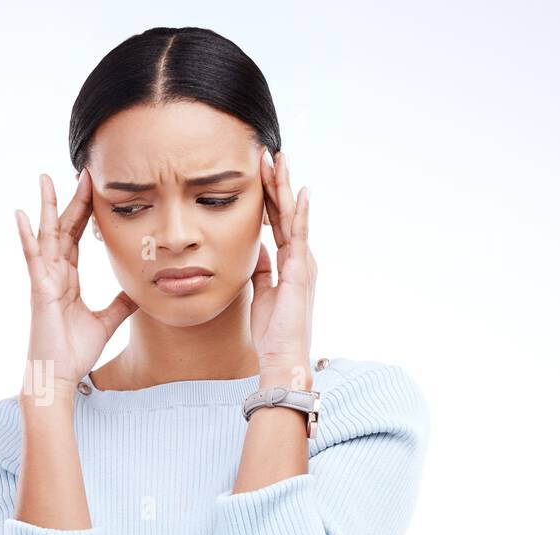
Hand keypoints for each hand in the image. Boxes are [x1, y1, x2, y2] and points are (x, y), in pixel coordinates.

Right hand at [14, 170, 136, 402]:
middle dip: (72, 199)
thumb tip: (138, 292)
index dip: (84, 211)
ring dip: (47, 206)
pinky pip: (33, 258)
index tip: (93, 187)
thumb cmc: (74, 353)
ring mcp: (44, 280)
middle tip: (81, 170)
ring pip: (47, 235)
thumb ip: (120, 305)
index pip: (76, 237)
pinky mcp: (39, 290)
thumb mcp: (105, 323)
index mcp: (68, 279)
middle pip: (63, 228)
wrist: (58, 377)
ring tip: (45, 179)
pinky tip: (21, 214)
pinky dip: (27, 236)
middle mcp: (54, 274)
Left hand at [251, 149, 315, 388]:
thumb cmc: (272, 331)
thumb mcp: (261, 292)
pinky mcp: (302, 271)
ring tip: (279, 160)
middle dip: (277, 183)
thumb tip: (255, 250)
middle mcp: (300, 257)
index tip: (259, 173)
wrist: (282, 355)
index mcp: (289, 262)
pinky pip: (301, 236)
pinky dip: (302, 213)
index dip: (268, 197)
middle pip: (286, 212)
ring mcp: (303, 262)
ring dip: (285, 187)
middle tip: (269, 154)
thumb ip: (261, 270)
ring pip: (293, 216)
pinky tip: (301, 192)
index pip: (277, 221)